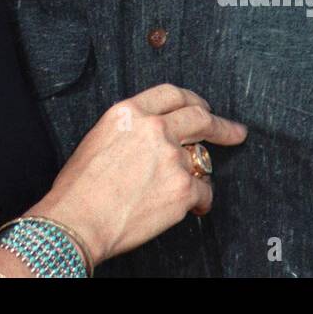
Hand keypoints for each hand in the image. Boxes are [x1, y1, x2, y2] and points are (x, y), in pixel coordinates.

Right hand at [32, 83, 246, 264]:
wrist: (78, 219)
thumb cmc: (80, 186)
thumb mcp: (100, 137)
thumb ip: (132, 129)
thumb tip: (155, 135)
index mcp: (130, 112)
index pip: (171, 94)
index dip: (192, 100)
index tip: (204, 108)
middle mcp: (154, 128)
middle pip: (199, 117)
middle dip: (222, 125)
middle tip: (234, 132)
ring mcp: (172, 157)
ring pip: (201, 161)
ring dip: (197, 174)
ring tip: (185, 189)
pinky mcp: (183, 188)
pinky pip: (204, 191)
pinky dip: (199, 201)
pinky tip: (189, 208)